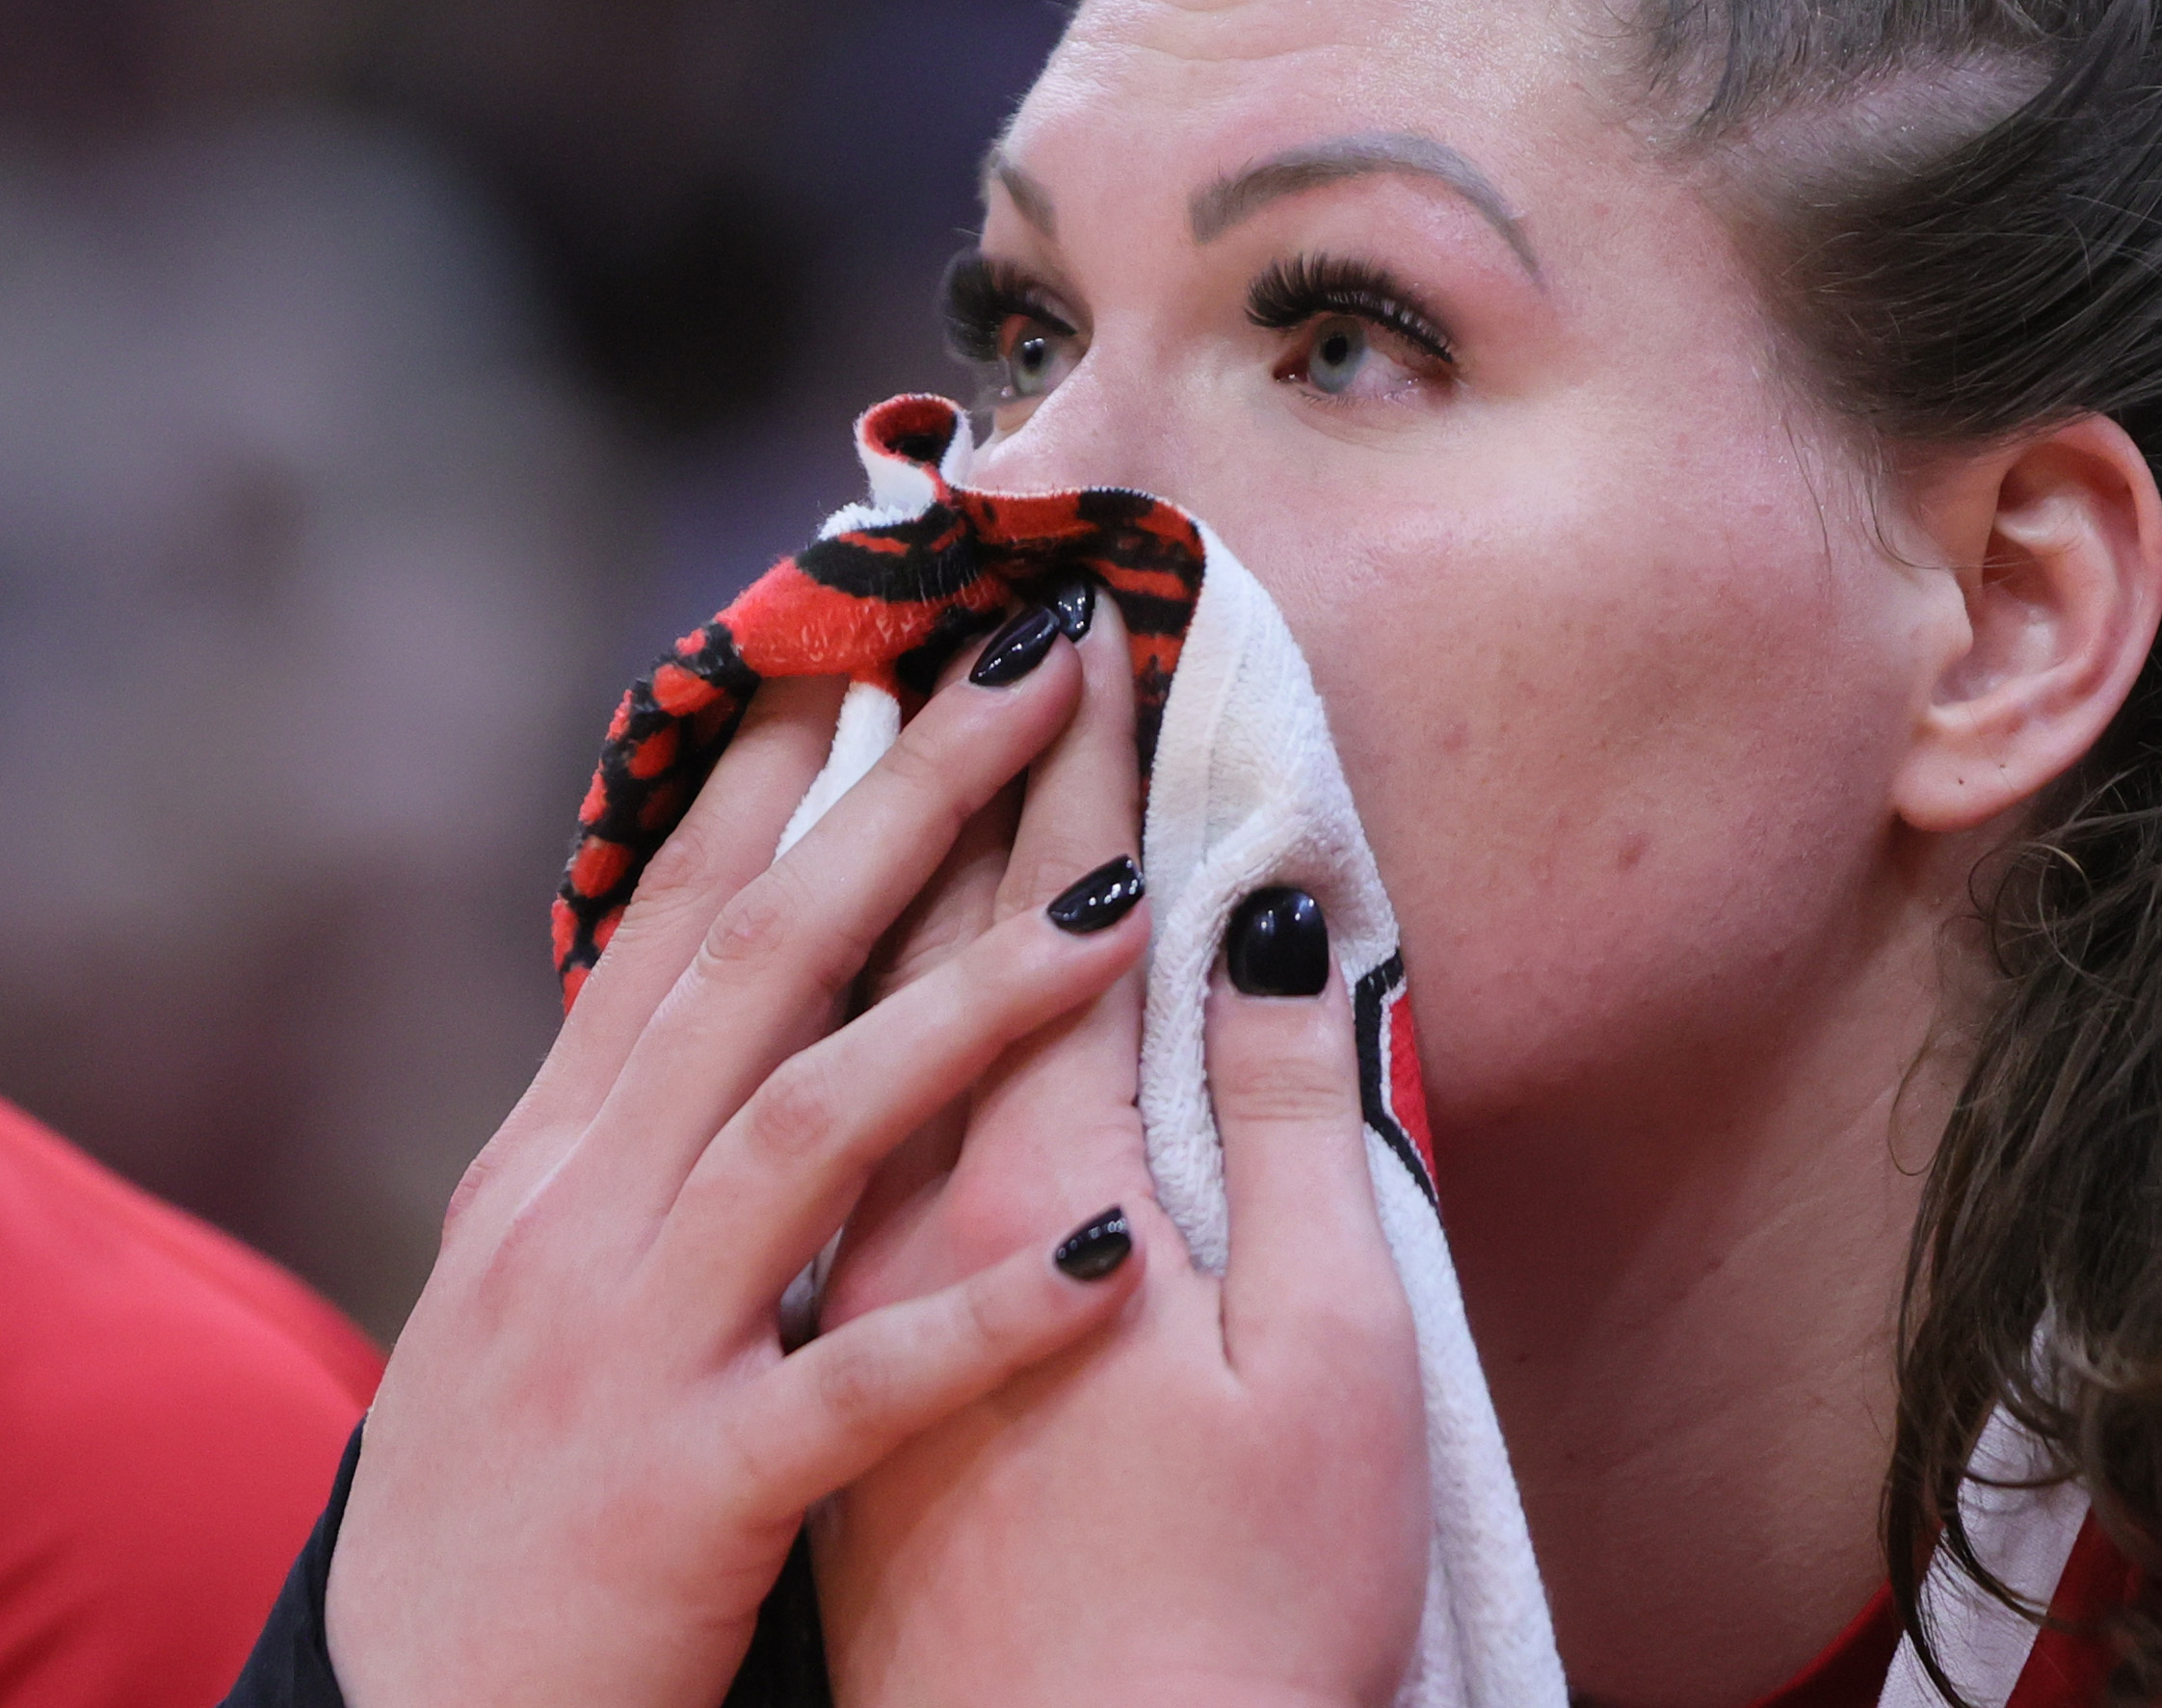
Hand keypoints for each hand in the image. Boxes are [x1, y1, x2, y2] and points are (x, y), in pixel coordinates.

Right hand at [327, 621, 1153, 1707]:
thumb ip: (634, 1128)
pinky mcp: (688, 1493)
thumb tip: (736, 973)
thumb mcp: (537, 1276)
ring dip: (968, 1007)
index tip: (875, 632)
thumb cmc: (513, 1493)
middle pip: (760, 965)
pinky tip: (1114, 1255)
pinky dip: (985, 1317)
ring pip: (809, 1132)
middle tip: (1039, 668)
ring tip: (1121, 907)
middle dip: (906, 802)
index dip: (778, 771)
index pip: (679, 924)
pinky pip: (858, 1385)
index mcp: (554, 1164)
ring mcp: (629, 1349)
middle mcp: (579, 1220)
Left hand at [814, 599, 1432, 1707]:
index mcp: (1041, 1190)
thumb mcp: (1327, 1372)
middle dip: (947, 765)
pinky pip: (761, 1126)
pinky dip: (767, 1007)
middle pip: (909, 933)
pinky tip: (762, 969)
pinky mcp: (796, 1359)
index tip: (1086, 624)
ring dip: (835, 860)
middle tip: (969, 628)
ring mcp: (829, 1288)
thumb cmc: (1238, 1614)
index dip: (1080, 764)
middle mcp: (903, 1212)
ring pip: (804, 1017)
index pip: (1058, 916)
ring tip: (840, 740)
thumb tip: (1273, 921)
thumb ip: (1298, 1127)